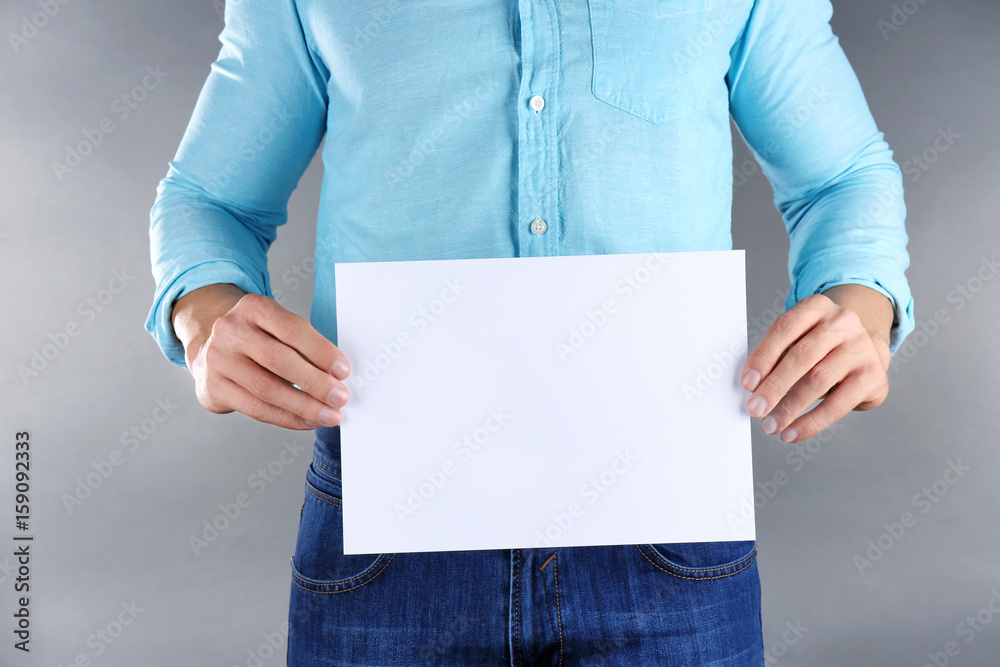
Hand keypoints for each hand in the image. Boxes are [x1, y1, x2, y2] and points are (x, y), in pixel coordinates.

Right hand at [176, 286, 350, 429]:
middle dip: (315, 382)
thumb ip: (303, 344)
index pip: (292, 329)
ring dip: (303, 406)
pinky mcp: (213, 387)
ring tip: (327, 415)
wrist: (213, 348)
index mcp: (254, 307)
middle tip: (339, 398)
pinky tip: (305, 421)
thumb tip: (336, 375)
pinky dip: (286, 418)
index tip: (342, 371)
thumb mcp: (276, 327)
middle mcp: (231, 330)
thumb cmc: (257, 338)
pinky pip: (255, 408)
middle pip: (279, 360)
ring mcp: (218, 359)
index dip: (320, 351)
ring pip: (267, 389)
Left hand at [740, 288, 892, 442]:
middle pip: (802, 355)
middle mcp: (842, 322)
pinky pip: (838, 404)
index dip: (763, 357)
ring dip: (790, 407)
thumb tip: (752, 388)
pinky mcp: (873, 376)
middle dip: (774, 386)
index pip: (784, 329)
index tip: (747, 384)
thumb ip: (777, 356)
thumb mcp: (799, 339)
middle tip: (755, 408)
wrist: (865, 351)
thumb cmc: (821, 348)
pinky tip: (793, 432)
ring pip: (819, 380)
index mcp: (817, 307)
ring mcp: (861, 348)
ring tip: (771, 424)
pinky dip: (811, 422)